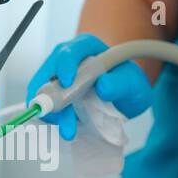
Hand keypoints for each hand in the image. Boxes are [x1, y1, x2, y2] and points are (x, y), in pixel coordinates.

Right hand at [28, 33, 152, 141]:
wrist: (123, 99)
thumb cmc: (129, 86)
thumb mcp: (134, 84)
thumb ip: (122, 83)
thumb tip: (103, 86)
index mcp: (85, 47)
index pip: (71, 51)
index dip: (65, 64)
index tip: (67, 82)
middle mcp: (66, 59)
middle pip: (49, 71)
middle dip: (52, 95)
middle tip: (61, 116)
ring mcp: (56, 76)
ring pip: (43, 90)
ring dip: (51, 111)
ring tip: (68, 130)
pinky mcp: (53, 93)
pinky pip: (44, 104)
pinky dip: (51, 117)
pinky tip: (63, 127)